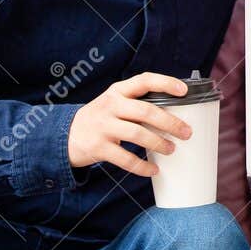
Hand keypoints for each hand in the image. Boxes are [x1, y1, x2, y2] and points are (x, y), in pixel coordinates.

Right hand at [66, 72, 193, 177]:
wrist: (64, 135)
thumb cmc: (100, 118)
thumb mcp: (114, 103)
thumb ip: (137, 104)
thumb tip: (175, 115)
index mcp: (118, 91)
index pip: (144, 80)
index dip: (165, 83)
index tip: (184, 90)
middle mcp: (110, 105)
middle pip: (146, 111)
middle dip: (170, 122)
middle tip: (186, 132)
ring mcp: (103, 126)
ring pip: (138, 134)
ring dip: (159, 143)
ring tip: (171, 149)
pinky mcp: (98, 147)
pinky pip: (126, 159)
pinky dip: (142, 166)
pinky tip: (153, 170)